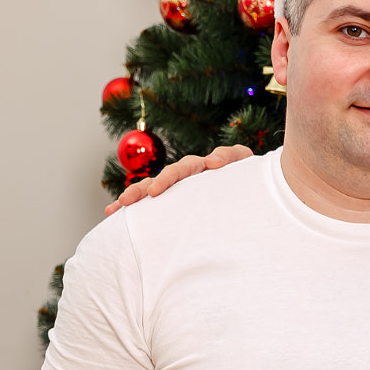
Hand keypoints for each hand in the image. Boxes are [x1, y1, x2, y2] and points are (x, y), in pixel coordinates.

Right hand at [103, 145, 252, 215]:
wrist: (256, 191)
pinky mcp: (175, 201)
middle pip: (162, 179)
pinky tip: (114, 214)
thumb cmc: (251, 179)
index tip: (158, 192)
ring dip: (135, 196)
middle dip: (146, 187)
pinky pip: (151, 203)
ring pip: (153, 188)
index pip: (185, 168)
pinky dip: (134, 208)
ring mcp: (181, 188)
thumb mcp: (246, 165)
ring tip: (118, 207)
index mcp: (204, 168)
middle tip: (134, 199)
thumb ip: (232, 156)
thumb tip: (211, 161)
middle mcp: (189, 176)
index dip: (171, 177)